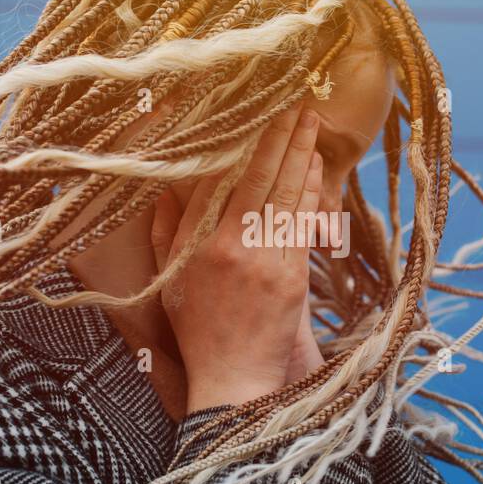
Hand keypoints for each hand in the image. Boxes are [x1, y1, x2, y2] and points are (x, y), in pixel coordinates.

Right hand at [151, 105, 323, 412]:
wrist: (231, 380)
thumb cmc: (198, 331)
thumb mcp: (169, 280)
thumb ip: (166, 231)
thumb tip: (167, 188)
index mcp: (196, 245)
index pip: (217, 180)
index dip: (238, 144)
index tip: (251, 115)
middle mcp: (229, 247)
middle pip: (257, 178)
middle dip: (278, 136)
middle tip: (295, 103)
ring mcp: (264, 261)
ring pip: (285, 195)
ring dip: (301, 155)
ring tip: (311, 122)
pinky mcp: (292, 278)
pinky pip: (303, 225)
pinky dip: (310, 193)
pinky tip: (316, 169)